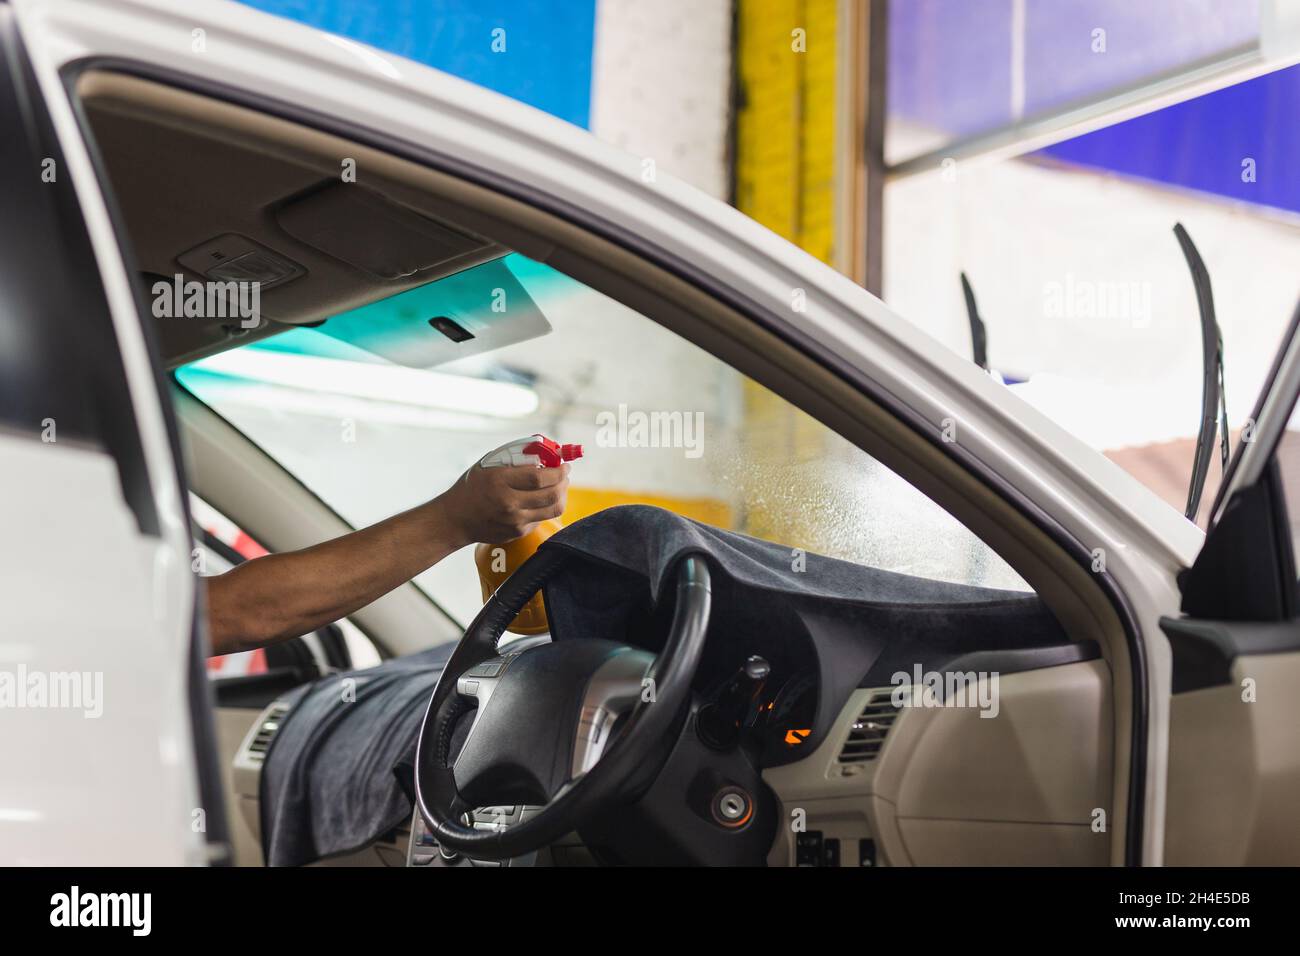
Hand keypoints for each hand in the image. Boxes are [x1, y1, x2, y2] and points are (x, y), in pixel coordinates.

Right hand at [435, 461, 569, 545]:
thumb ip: (514, 459)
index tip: (564, 465)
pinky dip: (546, 507)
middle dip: (564, 482)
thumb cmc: (472, 487)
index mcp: (500, 482)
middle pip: (551, 495)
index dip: (558, 471)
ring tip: (559, 486)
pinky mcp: (518, 532)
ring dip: (562, 496)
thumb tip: (544, 453)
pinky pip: (542, 518)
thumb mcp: (488, 466)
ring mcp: (515, 521)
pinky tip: (541, 499)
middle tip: (564, 475)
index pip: (540, 478)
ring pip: (553, 510)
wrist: (455, 519)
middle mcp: (509, 504)